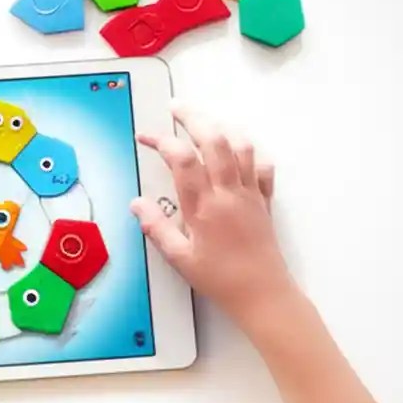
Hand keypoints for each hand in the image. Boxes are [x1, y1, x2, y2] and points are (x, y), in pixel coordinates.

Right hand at [130, 102, 294, 322]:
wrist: (263, 294)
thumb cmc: (220, 279)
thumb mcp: (179, 258)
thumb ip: (156, 227)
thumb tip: (137, 203)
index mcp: (204, 206)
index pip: (182, 159)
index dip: (162, 141)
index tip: (146, 137)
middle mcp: (229, 193)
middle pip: (214, 139)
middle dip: (193, 117)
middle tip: (175, 108)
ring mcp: (250, 194)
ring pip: (241, 146)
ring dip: (222, 128)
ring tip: (205, 123)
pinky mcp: (264, 201)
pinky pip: (263, 166)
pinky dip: (251, 151)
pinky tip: (240, 152)